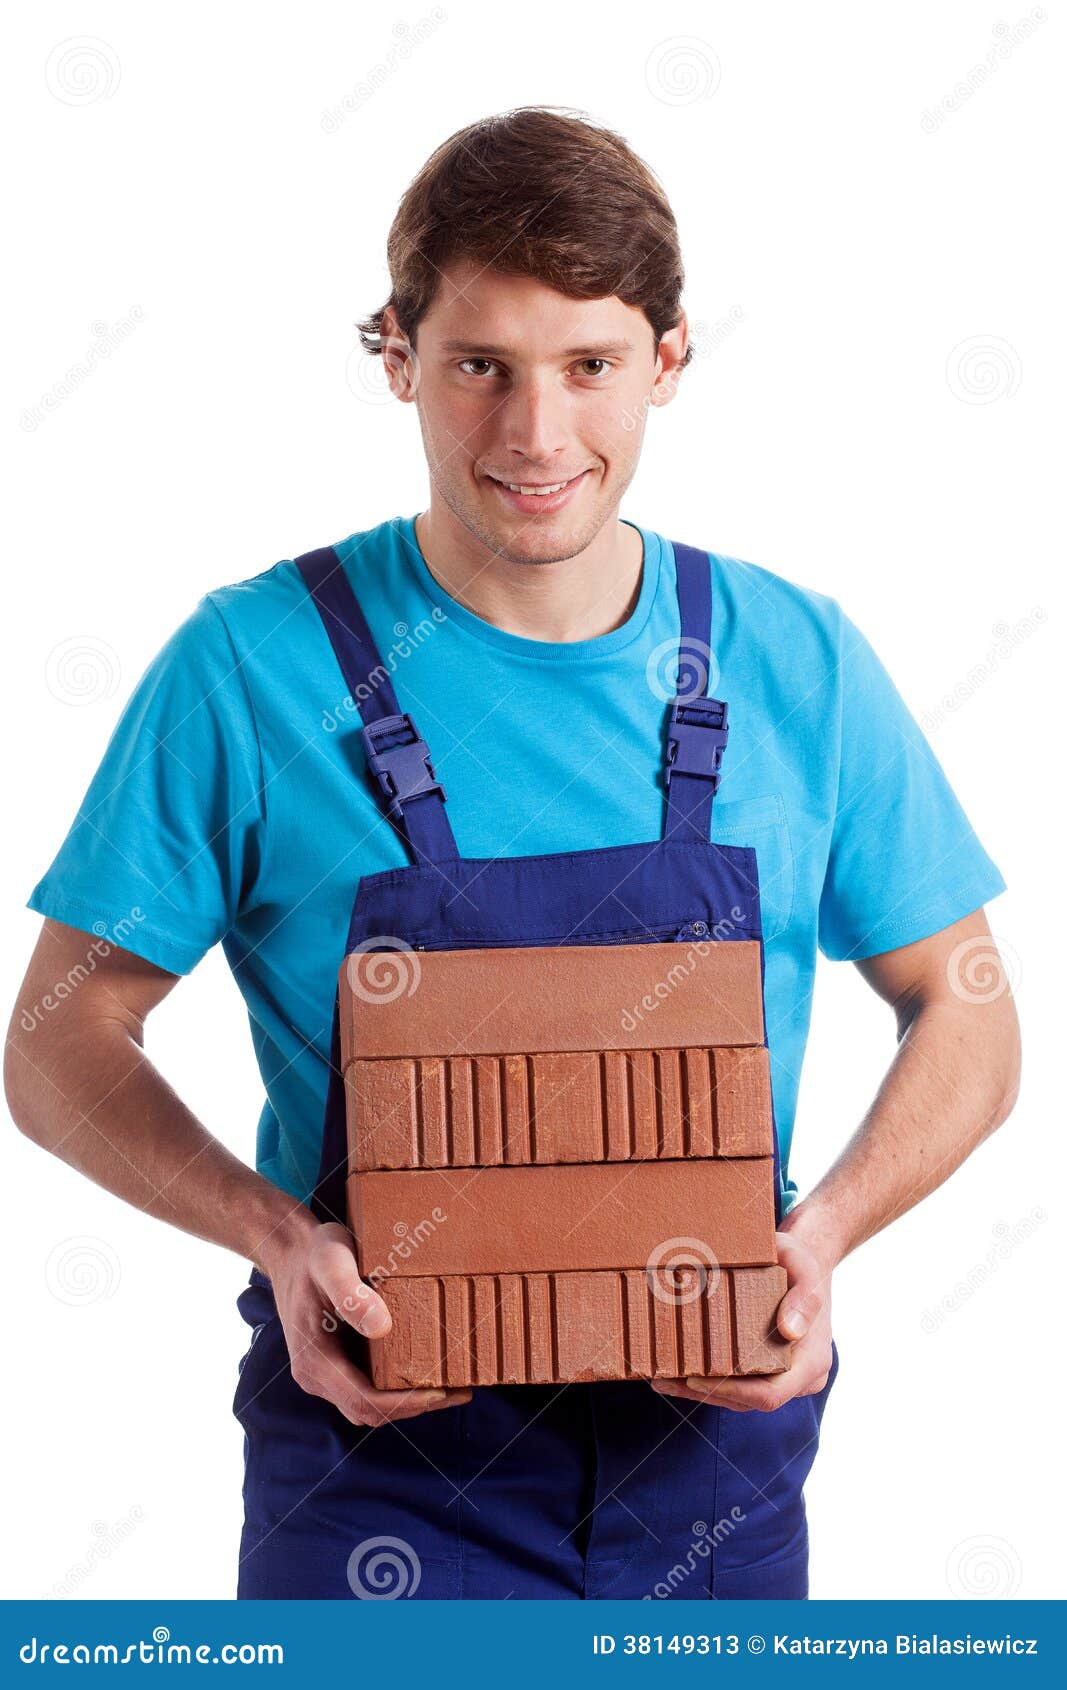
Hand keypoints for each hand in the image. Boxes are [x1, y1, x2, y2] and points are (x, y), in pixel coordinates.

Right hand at [259, 1217, 471, 1425]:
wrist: (291, 1252)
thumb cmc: (314, 1255)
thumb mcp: (332, 1263)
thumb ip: (351, 1295)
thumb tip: (382, 1328)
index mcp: (314, 1361)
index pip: (363, 1401)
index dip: (405, 1403)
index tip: (442, 1392)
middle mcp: (316, 1376)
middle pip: (370, 1411)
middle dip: (416, 1407)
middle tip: (461, 1391)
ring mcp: (325, 1373)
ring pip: (370, 1405)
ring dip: (410, 1402)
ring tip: (454, 1386)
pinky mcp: (336, 1364)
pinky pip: (368, 1388)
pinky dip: (399, 1388)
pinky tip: (427, 1372)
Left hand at [650, 1230, 832, 1410]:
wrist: (797, 1264)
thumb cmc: (799, 1262)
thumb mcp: (805, 1267)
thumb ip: (804, 1297)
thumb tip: (790, 1331)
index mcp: (812, 1362)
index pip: (771, 1394)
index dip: (732, 1393)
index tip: (695, 1379)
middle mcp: (797, 1378)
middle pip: (746, 1401)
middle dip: (704, 1393)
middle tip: (662, 1378)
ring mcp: (779, 1377)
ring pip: (736, 1397)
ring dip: (697, 1391)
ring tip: (659, 1377)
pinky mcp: (762, 1370)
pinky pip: (734, 1383)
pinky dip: (705, 1379)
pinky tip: (673, 1372)